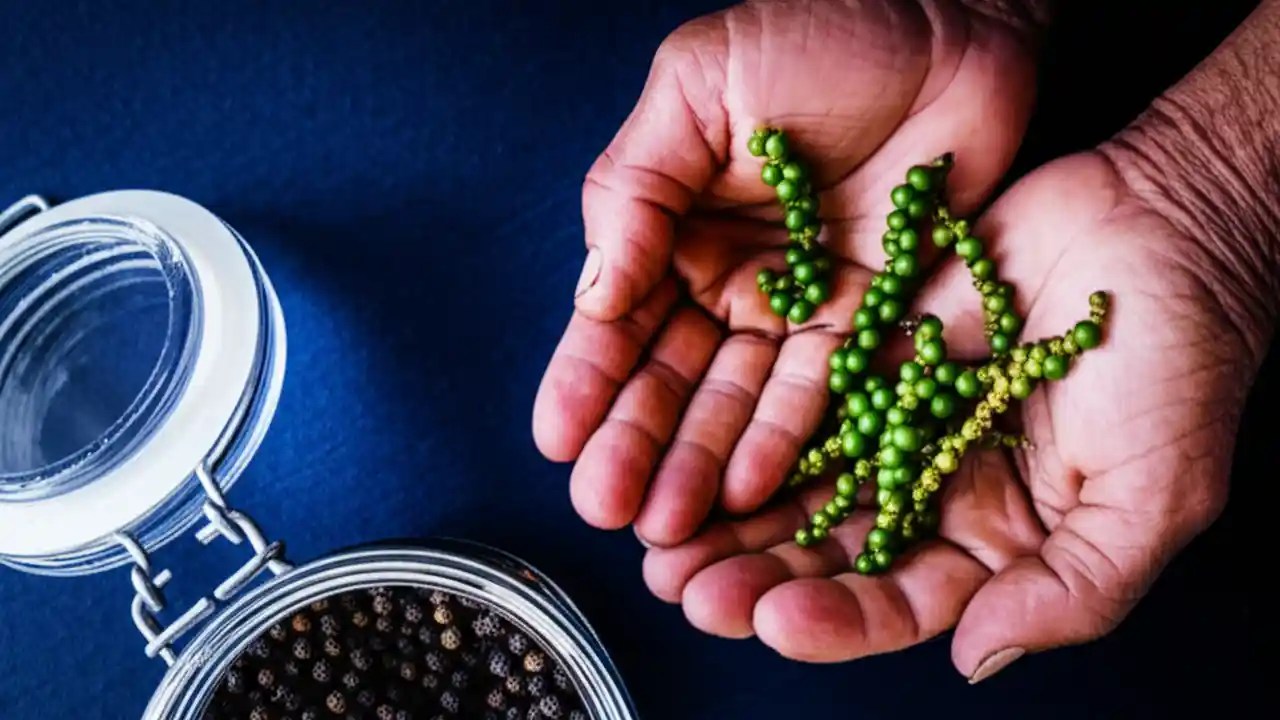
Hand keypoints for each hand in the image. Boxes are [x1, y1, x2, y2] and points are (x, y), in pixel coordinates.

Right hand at [532, 0, 1045, 542]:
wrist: (950, 21)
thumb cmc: (817, 35)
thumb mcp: (698, 89)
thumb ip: (638, 189)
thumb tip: (592, 294)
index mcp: (673, 224)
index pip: (617, 316)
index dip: (586, 378)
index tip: (558, 437)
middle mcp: (728, 279)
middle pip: (673, 376)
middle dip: (637, 443)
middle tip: (606, 506)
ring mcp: (798, 309)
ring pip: (739, 401)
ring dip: (701, 463)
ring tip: (667, 523)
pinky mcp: (869, 325)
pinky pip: (822, 393)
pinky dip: (786, 439)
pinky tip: (750, 489)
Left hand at [637, 145, 1266, 676]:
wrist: (1164, 222)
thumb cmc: (1183, 360)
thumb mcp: (1156, 492)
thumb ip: (1073, 587)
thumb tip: (978, 659)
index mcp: (1000, 541)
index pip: (905, 601)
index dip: (838, 618)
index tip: (773, 621)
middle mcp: (936, 491)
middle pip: (832, 551)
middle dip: (757, 575)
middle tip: (686, 590)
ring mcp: (896, 421)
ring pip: (799, 482)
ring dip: (732, 514)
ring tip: (662, 540)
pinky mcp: (869, 354)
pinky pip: (799, 398)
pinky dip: (748, 426)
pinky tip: (694, 448)